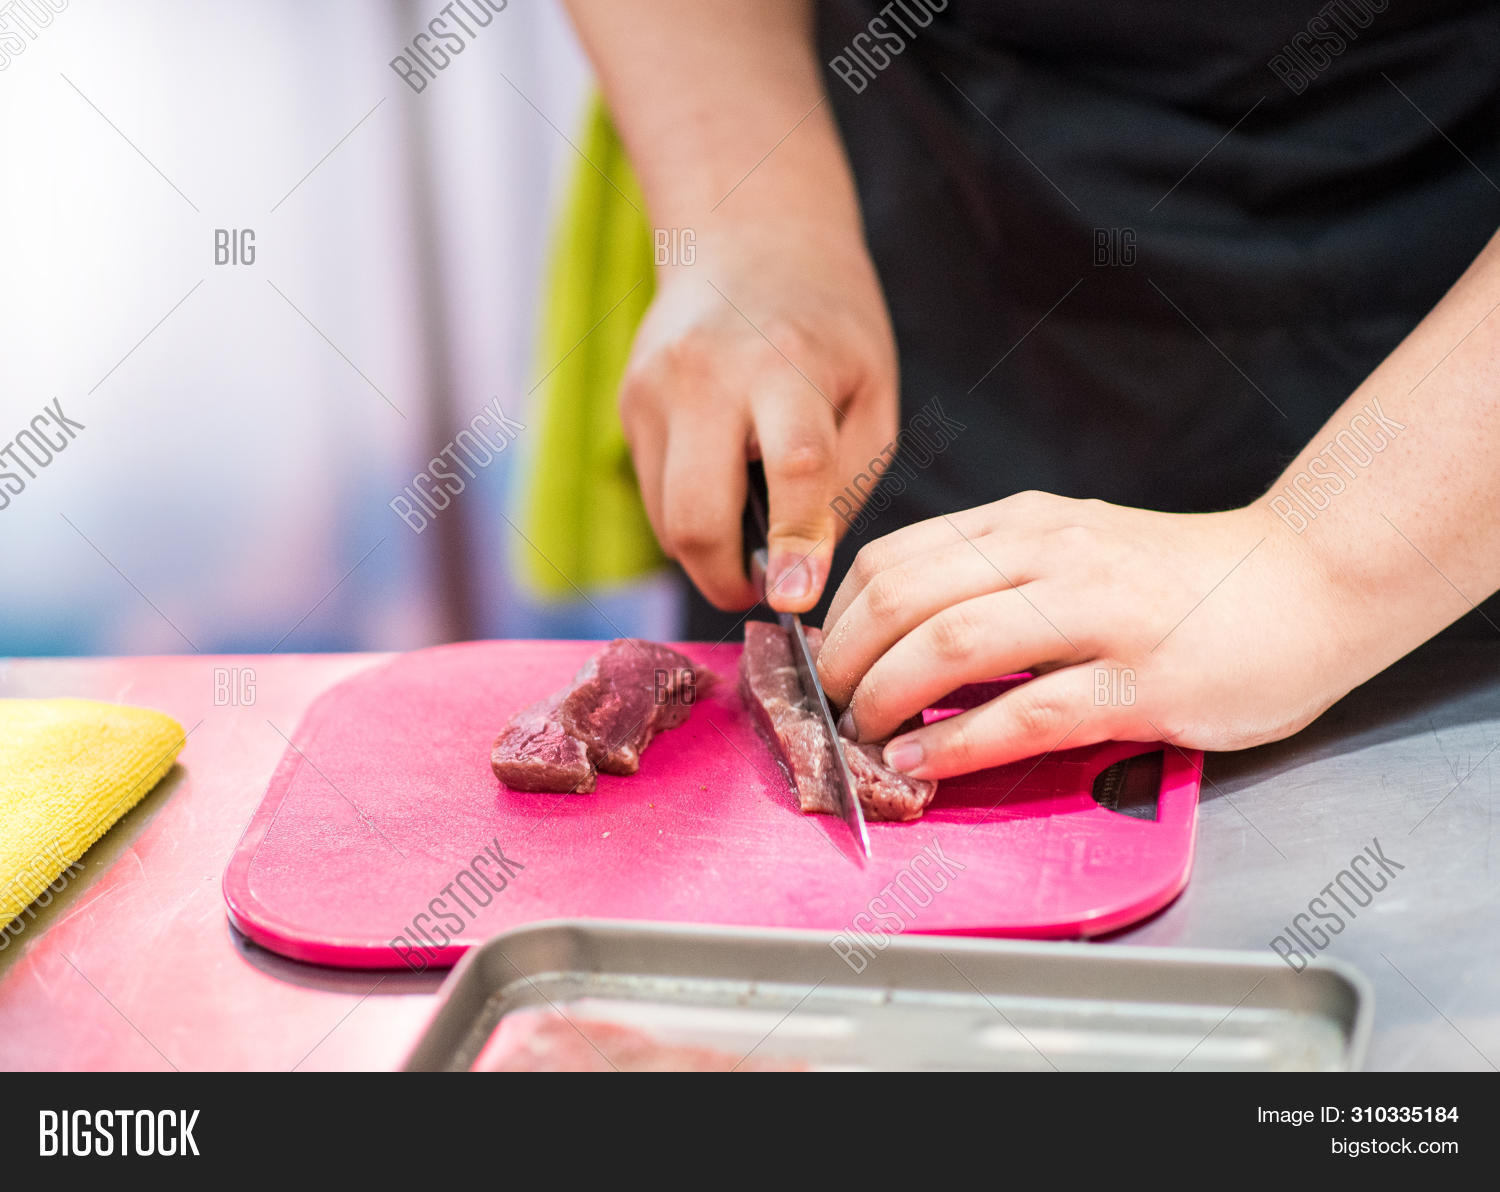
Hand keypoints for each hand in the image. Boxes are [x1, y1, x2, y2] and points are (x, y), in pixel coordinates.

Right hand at [620, 216, 897, 611]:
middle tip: (760, 588)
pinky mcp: (627, 404)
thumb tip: (801, 572)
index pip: (795, 463)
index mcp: (787, 362)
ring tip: (748, 529)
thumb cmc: (828, 328)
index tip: (795, 599)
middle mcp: (707, 374)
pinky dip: (688, 512)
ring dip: (706, 551)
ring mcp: (654, 388)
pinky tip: (722, 481)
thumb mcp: (871, 394)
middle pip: (697, 513)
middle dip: (725, 576)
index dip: (798, 542)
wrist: (748, 241)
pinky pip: (654, 492)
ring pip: (665, 518)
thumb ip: (845, 483)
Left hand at [815, 492, 1366, 778]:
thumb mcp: (1073, 548)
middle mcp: (1053, 554)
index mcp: (1026, 523)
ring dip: (887, 700)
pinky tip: (925, 767)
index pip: (893, 557)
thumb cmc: (1179, 579)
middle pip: (904, 597)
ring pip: (951, 645)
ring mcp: (1099, 614)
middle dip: (846, 661)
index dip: (839, 616)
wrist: (1305, 582)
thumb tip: (895, 631)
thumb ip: (994, 576)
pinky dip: (958, 745)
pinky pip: (1025, 714)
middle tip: (832, 708)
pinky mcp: (1141, 680)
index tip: (823, 661)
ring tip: (866, 737)